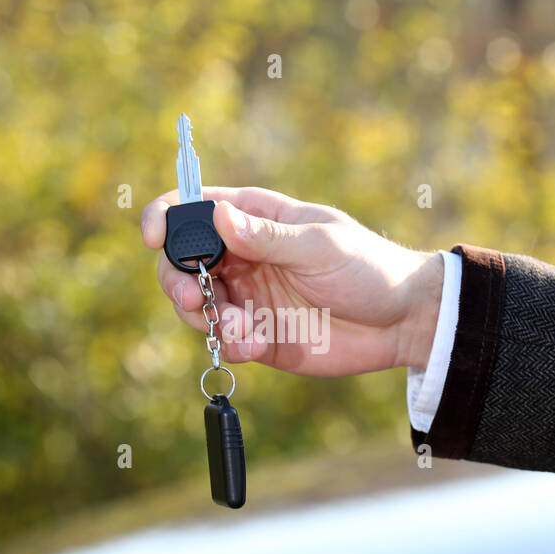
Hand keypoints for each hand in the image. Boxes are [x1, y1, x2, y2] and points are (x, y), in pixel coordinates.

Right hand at [141, 187, 442, 376]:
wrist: (400, 322)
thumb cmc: (367, 268)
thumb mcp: (319, 246)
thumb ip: (267, 236)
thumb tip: (217, 215)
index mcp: (255, 217)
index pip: (193, 208)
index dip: (165, 219)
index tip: (154, 240)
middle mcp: (242, 255)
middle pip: (181, 262)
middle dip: (176, 280)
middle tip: (195, 298)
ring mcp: (246, 296)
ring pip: (196, 306)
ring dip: (207, 319)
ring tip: (244, 330)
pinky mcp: (256, 335)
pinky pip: (223, 341)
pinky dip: (230, 345)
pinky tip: (257, 344)